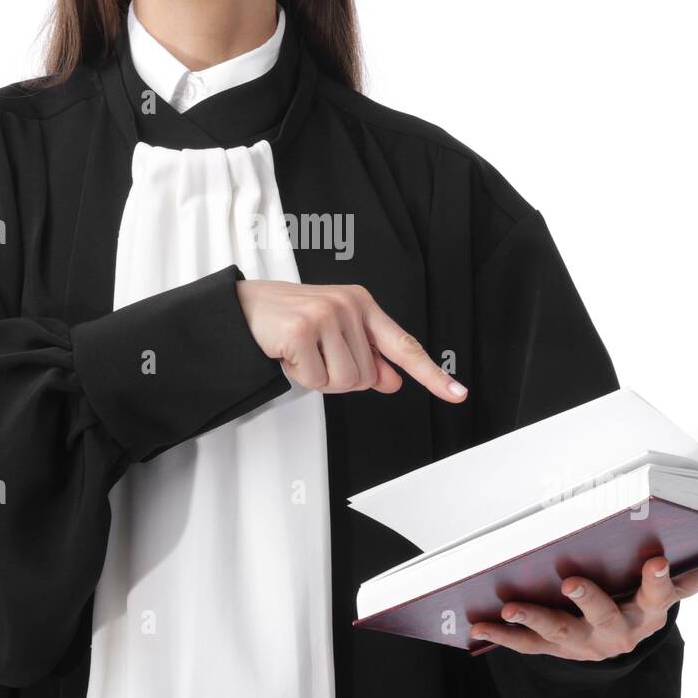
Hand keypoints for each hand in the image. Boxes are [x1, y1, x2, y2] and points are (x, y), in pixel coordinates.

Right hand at [235, 279, 467, 402]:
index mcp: (361, 304)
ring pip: (344, 382)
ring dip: (318, 378)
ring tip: (301, 353)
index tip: (456, 393)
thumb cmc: (287, 319)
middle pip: (366, 377)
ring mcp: (327, 314)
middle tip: (313, 354)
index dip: (431, 374)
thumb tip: (392, 380)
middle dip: (338, 376)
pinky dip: (300, 375)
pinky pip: (317, 380)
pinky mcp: (303, 329)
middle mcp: (349, 305)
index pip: (404, 345)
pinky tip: (287, 353)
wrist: (241, 307)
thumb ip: (365, 356)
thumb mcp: (332, 333)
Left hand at [468, 546, 697, 659]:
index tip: (655, 559)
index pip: (659, 596)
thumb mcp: (674, 590)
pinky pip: (524, 645)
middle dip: (588, 600)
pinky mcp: (554, 650)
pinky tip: (477, 622)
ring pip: (557, 633)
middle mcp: (616, 633)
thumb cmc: (642, 603)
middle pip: (604, 618)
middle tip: (570, 580)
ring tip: (510, 604)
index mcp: (647, 613)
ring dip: (532, 618)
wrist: (616, 649)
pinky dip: (501, 634)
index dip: (657, 581)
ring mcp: (582, 645)